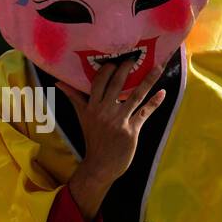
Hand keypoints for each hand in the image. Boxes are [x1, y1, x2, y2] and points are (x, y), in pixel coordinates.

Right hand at [55, 60, 167, 221]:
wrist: (100, 165)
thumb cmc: (93, 138)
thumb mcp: (82, 117)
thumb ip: (74, 98)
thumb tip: (59, 83)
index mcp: (92, 107)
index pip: (99, 82)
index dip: (107, 70)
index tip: (115, 59)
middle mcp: (105, 112)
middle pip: (118, 84)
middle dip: (127, 68)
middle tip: (135, 56)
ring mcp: (119, 121)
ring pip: (136, 95)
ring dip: (149, 80)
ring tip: (159, 66)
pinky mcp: (132, 130)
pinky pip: (145, 112)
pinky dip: (155, 102)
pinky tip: (163, 93)